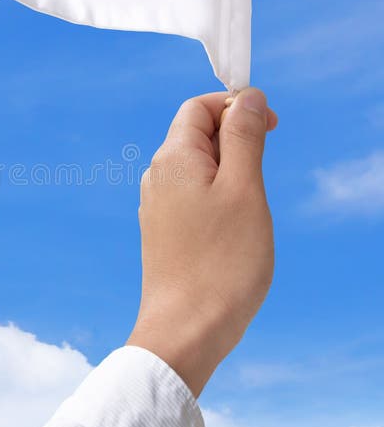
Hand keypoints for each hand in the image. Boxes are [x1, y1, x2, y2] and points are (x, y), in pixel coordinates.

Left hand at [126, 88, 277, 397]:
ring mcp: (156, 206)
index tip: (271, 128)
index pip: (199, 107)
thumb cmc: (222, 262)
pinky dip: (217, 199)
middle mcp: (156, 177)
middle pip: (196, 134)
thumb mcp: (244, 188)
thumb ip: (244, 137)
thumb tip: (246, 96)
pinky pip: (191, 197)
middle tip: (262, 176)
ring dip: (229, 174)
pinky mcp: (162, 233)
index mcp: (173, 158)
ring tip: (248, 211)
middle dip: (235, 141)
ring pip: (197, 168)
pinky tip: (232, 231)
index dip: (236, 106)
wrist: (186, 330)